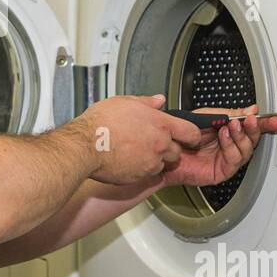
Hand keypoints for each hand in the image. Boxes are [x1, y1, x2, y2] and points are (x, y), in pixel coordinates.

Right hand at [77, 94, 204, 184]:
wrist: (85, 146)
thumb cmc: (101, 123)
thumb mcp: (125, 102)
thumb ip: (147, 102)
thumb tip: (158, 100)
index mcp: (160, 124)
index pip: (190, 132)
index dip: (191, 135)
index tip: (188, 136)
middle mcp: (159, 145)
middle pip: (177, 151)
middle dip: (168, 148)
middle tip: (153, 142)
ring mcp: (150, 162)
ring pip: (161, 164)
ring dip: (154, 159)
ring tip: (136, 151)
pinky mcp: (139, 176)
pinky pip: (146, 174)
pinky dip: (141, 168)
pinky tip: (127, 159)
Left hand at [157, 104, 276, 187]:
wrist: (166, 149)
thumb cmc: (182, 135)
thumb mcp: (207, 116)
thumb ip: (228, 113)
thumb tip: (250, 109)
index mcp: (229, 132)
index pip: (251, 128)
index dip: (264, 124)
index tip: (274, 119)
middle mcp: (230, 146)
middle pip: (252, 140)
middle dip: (255, 129)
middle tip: (251, 120)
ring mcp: (227, 159)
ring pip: (246, 150)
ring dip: (240, 136)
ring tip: (231, 126)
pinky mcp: (222, 171)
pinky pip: (234, 160)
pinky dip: (231, 146)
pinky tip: (223, 136)